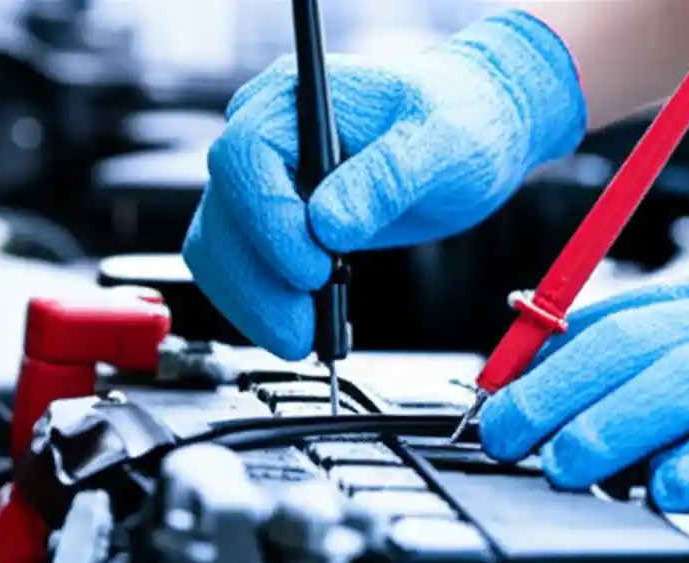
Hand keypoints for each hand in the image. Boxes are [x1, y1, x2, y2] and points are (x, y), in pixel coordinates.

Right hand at [183, 11, 584, 359]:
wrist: (472, 128)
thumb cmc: (461, 119)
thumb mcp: (442, 143)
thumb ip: (385, 179)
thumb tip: (328, 227)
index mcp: (295, 98)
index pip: (244, 158)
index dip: (269, 222)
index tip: (315, 269)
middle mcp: (263, 131)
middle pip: (222, 213)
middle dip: (257, 283)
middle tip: (303, 333)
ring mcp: (260, 176)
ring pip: (217, 248)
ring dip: (252, 303)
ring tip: (305, 336)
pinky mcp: (267, 216)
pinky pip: (234, 266)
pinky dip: (258, 304)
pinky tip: (304, 324)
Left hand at [480, 264, 688, 512]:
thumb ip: (642, 349)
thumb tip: (536, 351)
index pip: (607, 315)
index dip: (540, 358)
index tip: (493, 397)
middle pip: (633, 343)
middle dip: (555, 391)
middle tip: (507, 436)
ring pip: (688, 382)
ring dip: (614, 427)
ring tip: (566, 467)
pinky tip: (668, 490)